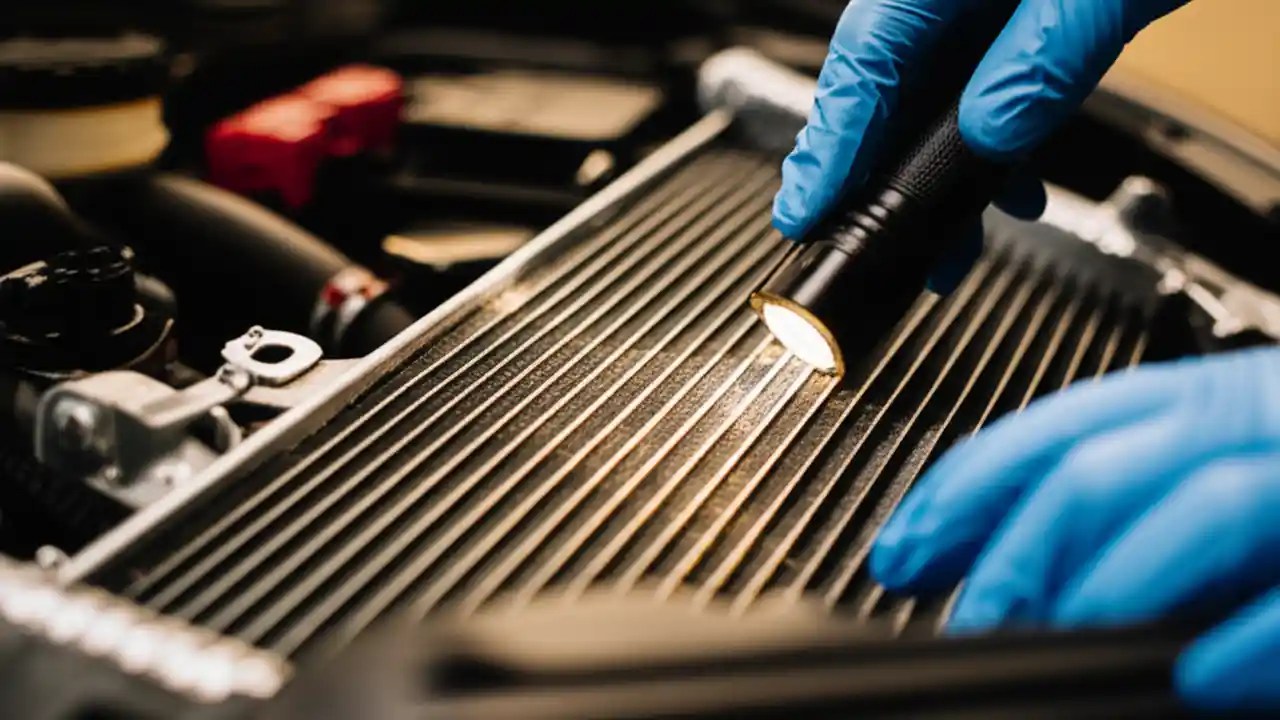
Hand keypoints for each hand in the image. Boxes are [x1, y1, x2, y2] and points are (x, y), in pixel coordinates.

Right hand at [773, 0, 1189, 291]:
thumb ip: (1043, 62)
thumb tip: (989, 136)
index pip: (865, 57)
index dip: (829, 142)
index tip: (805, 207)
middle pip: (884, 83)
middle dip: (875, 173)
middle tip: (853, 239)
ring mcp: (972, 3)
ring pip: (930, 96)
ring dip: (940, 174)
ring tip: (950, 243)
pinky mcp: (1007, 17)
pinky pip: (976, 87)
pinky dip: (989, 145)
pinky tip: (1012, 191)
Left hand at [869, 348, 1279, 712]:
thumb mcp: (1210, 462)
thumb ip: (1125, 494)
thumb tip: (985, 556)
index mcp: (1205, 398)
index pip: (1055, 428)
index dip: (965, 489)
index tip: (905, 547)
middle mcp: (1259, 414)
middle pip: (1104, 467)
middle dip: (1015, 549)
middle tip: (966, 617)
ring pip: (1202, 504)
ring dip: (1112, 583)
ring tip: (1051, 636)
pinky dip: (1256, 636)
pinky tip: (1198, 678)